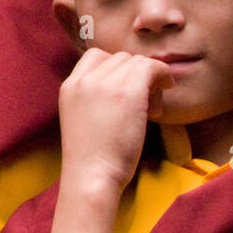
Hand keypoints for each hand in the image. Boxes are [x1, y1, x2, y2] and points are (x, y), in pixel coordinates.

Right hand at [57, 49, 172, 193]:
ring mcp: (105, 83)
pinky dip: (162, 76)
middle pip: (119, 58)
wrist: (91, 176)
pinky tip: (162, 101)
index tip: (126, 92)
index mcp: (69, 86)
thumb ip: (94, 97)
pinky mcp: (128, 92)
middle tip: (143, 105)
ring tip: (150, 110)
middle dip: (135, 76)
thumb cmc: (91, 157)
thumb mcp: (81, 118)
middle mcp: (84, 79)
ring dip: (149, 80)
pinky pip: (152, 67)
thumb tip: (125, 84)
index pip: (96, 56)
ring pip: (136, 61)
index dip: (116, 69)